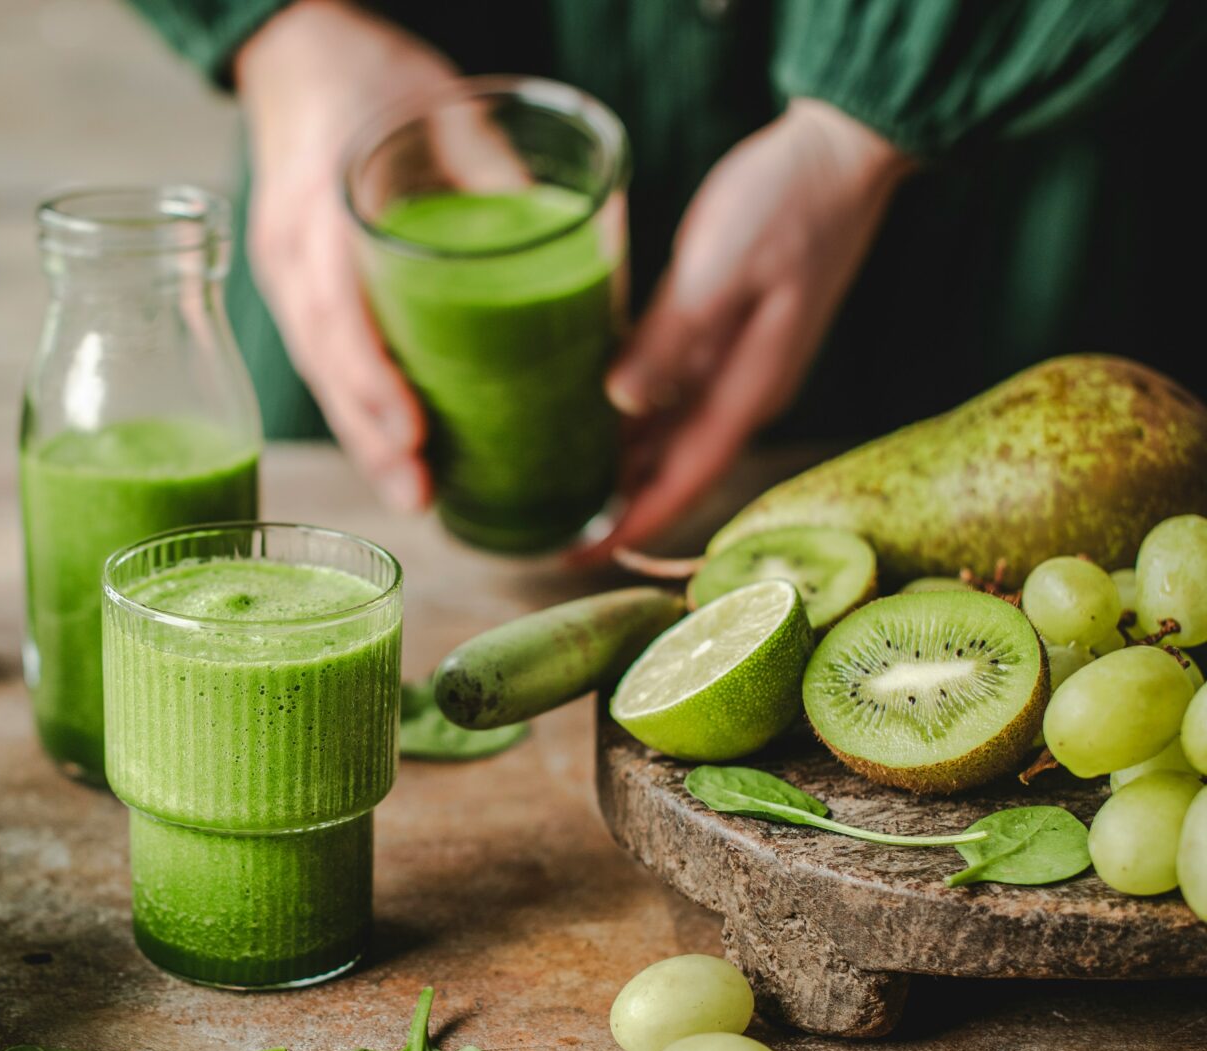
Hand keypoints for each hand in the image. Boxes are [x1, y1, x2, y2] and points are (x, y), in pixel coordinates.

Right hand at [235, 0, 449, 509]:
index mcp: (319, 202)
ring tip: (414, 495)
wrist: (300, 57)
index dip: (372, 376)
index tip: (413, 431)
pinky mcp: (301, 293)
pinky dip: (358, 414)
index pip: (334, 307)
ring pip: (319, 374)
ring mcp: (288, 275)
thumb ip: (491, 166)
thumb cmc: (372, 80)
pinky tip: (395, 454)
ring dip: (364, 442)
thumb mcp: (437, 104)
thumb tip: (568, 238)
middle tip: (419, 493)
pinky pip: (322, 363)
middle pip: (323, 362)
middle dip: (370, 437)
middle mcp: (292, 249)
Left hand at [573, 98, 913, 562]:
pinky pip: (670, 395)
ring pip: (668, 437)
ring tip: (558, 486)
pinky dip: (630, 415)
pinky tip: (589, 416)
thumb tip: (622, 403)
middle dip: (616, 506)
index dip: (631, 524)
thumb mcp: (725, 269)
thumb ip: (673, 338)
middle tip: (549, 528)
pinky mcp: (725, 337)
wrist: (842, 153)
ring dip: (619, 466)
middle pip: (671, 471)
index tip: (577, 556)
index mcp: (748, 391)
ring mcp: (735, 366)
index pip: (682, 481)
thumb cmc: (787, 204)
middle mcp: (742, 393)